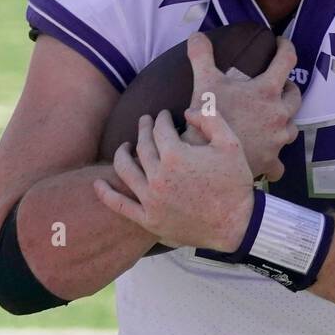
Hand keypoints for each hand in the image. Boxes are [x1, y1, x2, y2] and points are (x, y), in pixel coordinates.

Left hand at [94, 109, 254, 252]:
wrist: (237, 224)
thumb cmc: (235, 183)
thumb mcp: (231, 144)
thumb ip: (210, 119)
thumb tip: (187, 110)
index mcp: (176, 156)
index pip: (160, 129)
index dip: (161, 118)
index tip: (164, 114)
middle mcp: (158, 176)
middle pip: (142, 145)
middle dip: (143, 129)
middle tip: (145, 121)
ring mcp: (150, 199)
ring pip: (125, 170)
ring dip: (122, 154)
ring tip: (125, 146)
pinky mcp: (148, 219)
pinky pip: (119, 205)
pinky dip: (105, 193)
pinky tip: (98, 184)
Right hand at [186, 32, 298, 181]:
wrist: (206, 159)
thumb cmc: (207, 118)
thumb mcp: (204, 82)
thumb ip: (202, 56)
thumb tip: (196, 35)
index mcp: (267, 91)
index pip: (287, 60)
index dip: (286, 47)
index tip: (280, 43)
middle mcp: (279, 114)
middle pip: (295, 95)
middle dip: (287, 88)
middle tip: (276, 85)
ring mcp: (278, 140)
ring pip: (292, 127)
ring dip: (284, 120)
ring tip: (270, 119)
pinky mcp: (271, 161)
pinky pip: (280, 162)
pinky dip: (275, 158)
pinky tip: (266, 156)